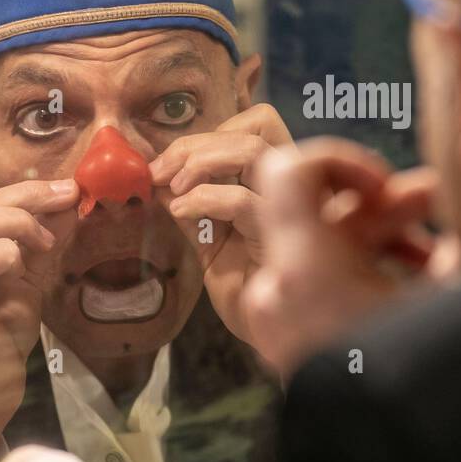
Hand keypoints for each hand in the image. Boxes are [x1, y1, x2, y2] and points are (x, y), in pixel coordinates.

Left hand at [148, 104, 292, 344]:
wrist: (266, 339)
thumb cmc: (247, 290)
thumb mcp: (212, 239)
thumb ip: (194, 204)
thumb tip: (159, 175)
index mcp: (283, 180)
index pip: (259, 122)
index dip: (213, 132)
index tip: (169, 162)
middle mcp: (301, 185)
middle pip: (256, 126)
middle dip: (198, 142)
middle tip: (159, 170)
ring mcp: (300, 207)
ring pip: (254, 149)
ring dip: (201, 158)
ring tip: (173, 187)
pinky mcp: (285, 238)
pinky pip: (242, 199)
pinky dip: (203, 198)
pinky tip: (181, 213)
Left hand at [239, 137, 445, 377]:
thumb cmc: (424, 390)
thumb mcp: (455, 301)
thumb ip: (454, 239)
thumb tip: (454, 203)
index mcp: (304, 271)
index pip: (289, 171)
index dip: (340, 161)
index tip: (387, 185)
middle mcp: (276, 292)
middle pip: (317, 215)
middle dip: (384, 207)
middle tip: (439, 208)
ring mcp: (278, 324)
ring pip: (323, 253)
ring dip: (381, 242)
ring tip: (442, 253)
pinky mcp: (289, 350)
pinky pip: (318, 291)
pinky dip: (361, 277)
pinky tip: (421, 289)